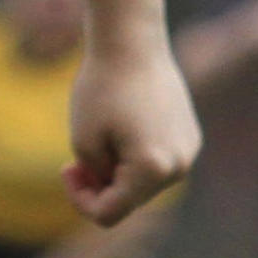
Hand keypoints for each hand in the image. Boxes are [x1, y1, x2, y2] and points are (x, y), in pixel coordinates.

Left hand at [61, 28, 201, 224]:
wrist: (132, 43)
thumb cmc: (101, 88)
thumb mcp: (83, 142)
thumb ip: (97, 179)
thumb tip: (116, 193)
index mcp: (153, 170)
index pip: (108, 214)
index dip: (80, 200)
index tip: (67, 169)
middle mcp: (180, 166)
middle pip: (128, 200)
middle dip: (99, 185)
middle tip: (75, 158)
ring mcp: (189, 152)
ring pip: (142, 185)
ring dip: (116, 172)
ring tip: (100, 139)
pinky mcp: (190, 138)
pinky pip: (156, 164)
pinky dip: (134, 158)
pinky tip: (121, 128)